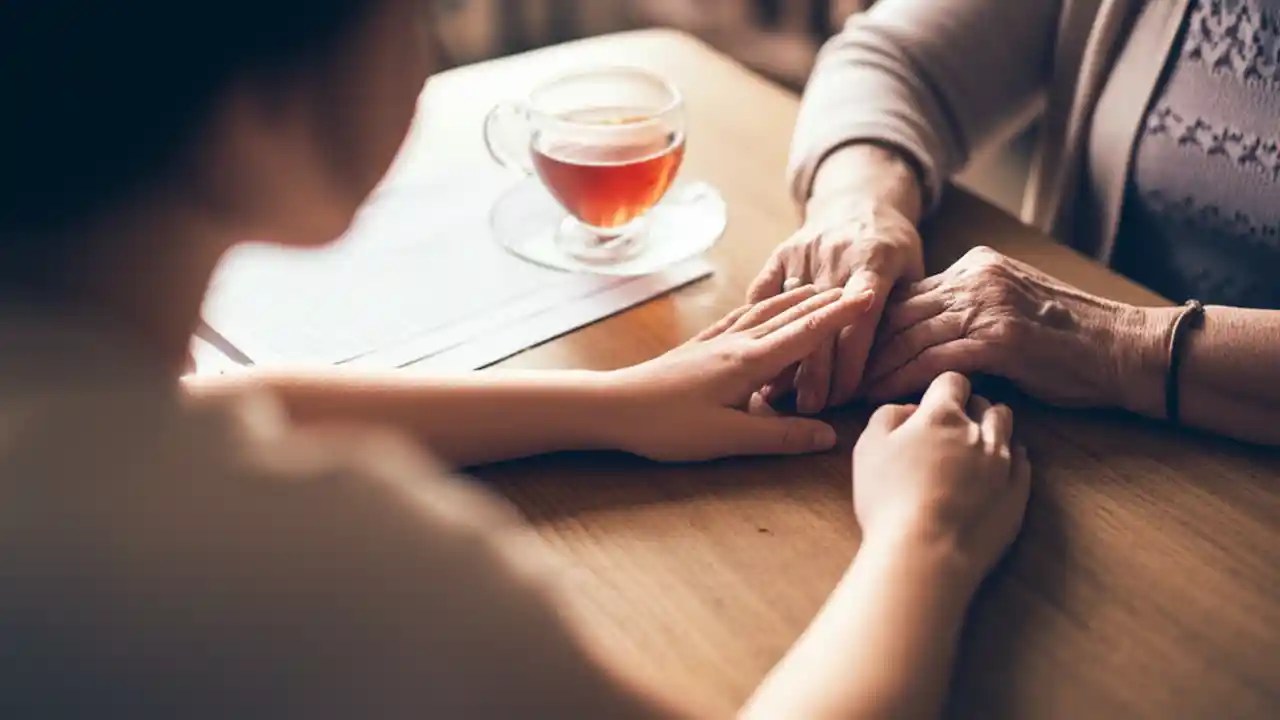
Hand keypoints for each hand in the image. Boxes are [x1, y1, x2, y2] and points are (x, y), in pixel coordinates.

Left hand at [606, 284, 874, 461]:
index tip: (868, 294)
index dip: (839, 316)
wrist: (613, 406)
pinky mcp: (698, 348)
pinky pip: (738, 320)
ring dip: (795, 300)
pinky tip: (759, 308)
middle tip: (857, 286)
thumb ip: (780, 436)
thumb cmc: (667, 426)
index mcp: (749, 362)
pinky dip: (760, 309)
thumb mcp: (728, 438)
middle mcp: (736, 344)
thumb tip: (829, 436)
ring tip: (818, 289)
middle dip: (825, 302)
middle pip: (788, 316)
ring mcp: (715, 343)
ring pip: (764, 313)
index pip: (805, 334)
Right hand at [746, 198, 923, 412]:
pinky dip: (758, 321)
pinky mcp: (782, 252)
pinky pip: (764, 289)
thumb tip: (908, 360)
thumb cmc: (893, 243)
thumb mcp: (913, 268)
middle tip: (810, 407)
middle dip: (815, 371)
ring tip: (775, 392)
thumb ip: (908, 308)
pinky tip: (753, 353)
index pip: (859, 323)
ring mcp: (805, 253)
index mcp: (874, 263)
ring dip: (782, 354)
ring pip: (789, 313)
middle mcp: (836, 258)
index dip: (851, 364)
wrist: (860, 197)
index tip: (845, 396)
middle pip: (821, 324)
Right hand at [853, 373, 1030, 586]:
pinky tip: (993, 472)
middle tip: (951, 429)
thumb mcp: (868, 448)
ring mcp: (1003, 464)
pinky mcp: (1017, 495)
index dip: (943, 389)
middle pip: (986, 404)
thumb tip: (911, 410)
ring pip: (1008, 430)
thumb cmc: (889, 499)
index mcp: (942, 416)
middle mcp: (980, 433)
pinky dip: (1010, 462)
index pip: (953, 381)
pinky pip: (1023, 465)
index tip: (934, 405)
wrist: (926, 553)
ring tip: (975, 448)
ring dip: (993, 431)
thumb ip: (888, 416)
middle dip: (971, 409)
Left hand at [864, 246, 1146, 406]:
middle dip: (857, 344)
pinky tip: (877, 397)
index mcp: (975, 266)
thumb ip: (967, 316)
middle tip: (825, 371)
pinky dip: (900, 379)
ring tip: (841, 390)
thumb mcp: (1010, 313)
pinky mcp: (998, 337)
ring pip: (908, 335)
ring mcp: (987, 305)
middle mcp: (975, 278)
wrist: (1126, 350)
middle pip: (897, 311)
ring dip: (870, 366)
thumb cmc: (1069, 345)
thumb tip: (918, 340)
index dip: (868, 324)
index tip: (839, 348)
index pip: (904, 294)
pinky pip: (933, 359)